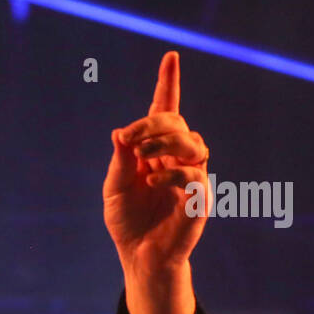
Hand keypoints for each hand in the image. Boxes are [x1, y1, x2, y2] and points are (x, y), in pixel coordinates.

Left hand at [103, 51, 210, 272]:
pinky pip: (192, 173)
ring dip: (165, 142)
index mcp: (156, 152)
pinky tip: (150, 181)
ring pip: (192, 141)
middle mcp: (177, 159)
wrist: (139, 256)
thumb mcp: (114, 188)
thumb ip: (119, 161)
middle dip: (152, 124)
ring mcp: (192, 176)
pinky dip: (169, 172)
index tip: (170, 56)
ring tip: (142, 157)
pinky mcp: (199, 198)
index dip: (168, 84)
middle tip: (130, 140)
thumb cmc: (128, 222)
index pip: (165, 112)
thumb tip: (120, 133)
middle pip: (176, 122)